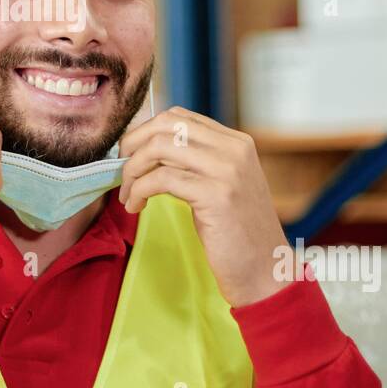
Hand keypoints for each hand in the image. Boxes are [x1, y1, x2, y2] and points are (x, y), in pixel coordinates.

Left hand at [118, 107, 292, 306]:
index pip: (179, 116)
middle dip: (134, 145)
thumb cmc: (236, 233)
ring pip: (159, 148)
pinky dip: (139, 190)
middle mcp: (234, 149)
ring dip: (133, 170)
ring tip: (128, 194)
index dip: (145, 131)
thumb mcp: (222, 185)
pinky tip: (136, 206)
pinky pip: (161, 178)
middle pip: (166, 125)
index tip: (130, 154)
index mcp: (236, 142)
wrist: (265, 271)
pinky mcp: (216, 195)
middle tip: (122, 170)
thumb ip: (197, 161)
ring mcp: (227, 170)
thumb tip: (147, 148)